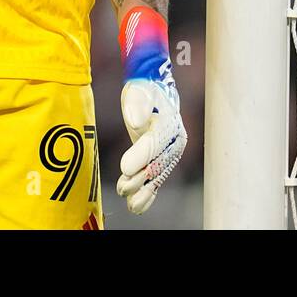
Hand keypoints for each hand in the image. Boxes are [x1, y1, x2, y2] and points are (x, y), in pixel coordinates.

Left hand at [117, 66, 186, 214]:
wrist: (151, 91)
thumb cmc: (144, 90)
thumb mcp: (140, 92)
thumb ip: (138, 105)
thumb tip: (135, 121)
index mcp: (170, 124)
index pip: (155, 143)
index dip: (140, 156)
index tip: (125, 168)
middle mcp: (173, 142)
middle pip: (156, 163)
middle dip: (140, 178)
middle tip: (122, 187)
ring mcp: (167, 153)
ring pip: (156, 176)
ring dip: (142, 191)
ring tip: (130, 203)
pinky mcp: (159, 160)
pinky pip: (154, 179)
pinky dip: (147, 194)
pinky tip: (137, 206)